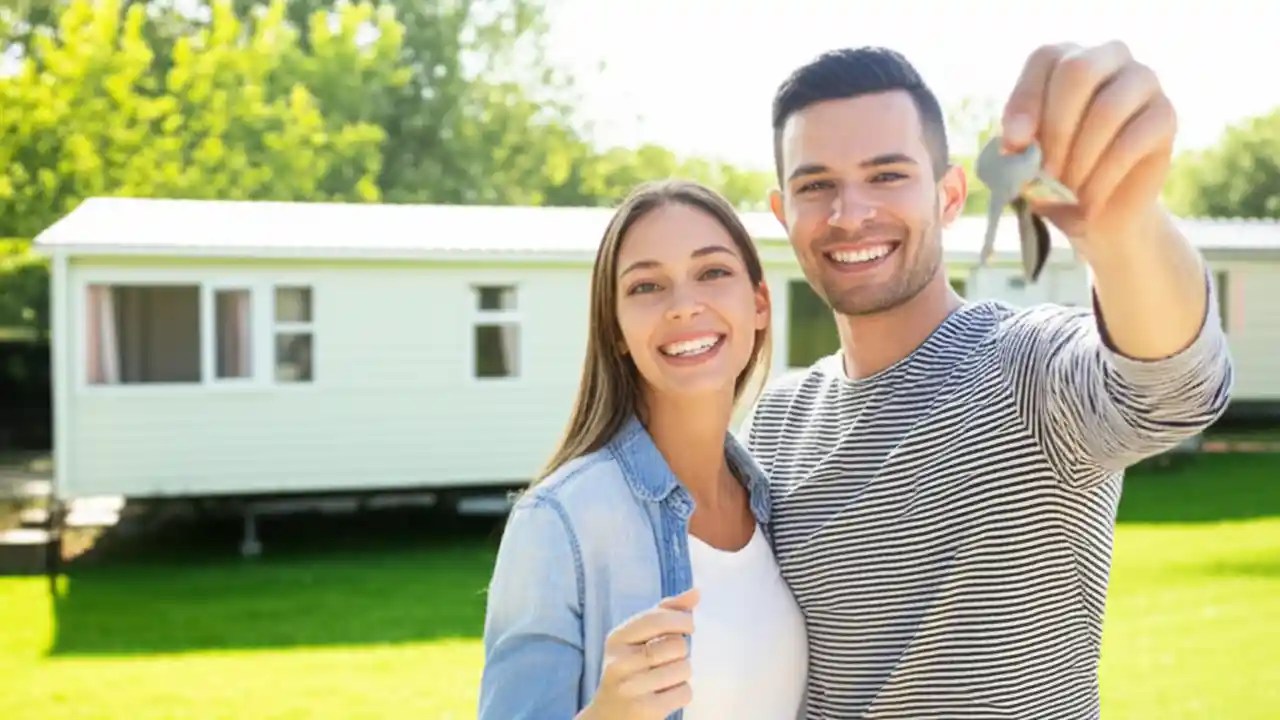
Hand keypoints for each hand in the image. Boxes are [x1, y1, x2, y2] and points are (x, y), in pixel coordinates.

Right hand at [577, 588, 698, 719]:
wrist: (608, 717)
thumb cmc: (629, 670)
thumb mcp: (636, 639)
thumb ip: (664, 613)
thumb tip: (696, 593)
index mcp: (617, 639)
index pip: (657, 619)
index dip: (681, 619)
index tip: (689, 626)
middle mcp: (619, 663)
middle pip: (676, 645)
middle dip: (682, 651)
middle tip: (671, 658)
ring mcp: (631, 689)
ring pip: (684, 669)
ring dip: (683, 673)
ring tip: (667, 677)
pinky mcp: (645, 710)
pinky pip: (684, 692)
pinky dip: (682, 692)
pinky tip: (667, 694)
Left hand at [999, 41, 1175, 254]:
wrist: (1100, 212)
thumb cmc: (1055, 176)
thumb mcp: (1025, 161)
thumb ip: (1020, 145)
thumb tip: (1017, 142)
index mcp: (1066, 59)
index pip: (1045, 59)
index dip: (1026, 100)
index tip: (1014, 144)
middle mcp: (1108, 57)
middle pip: (1079, 71)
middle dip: (1055, 129)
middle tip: (1044, 173)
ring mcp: (1143, 81)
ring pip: (1107, 109)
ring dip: (1079, 158)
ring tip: (1066, 191)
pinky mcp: (1165, 115)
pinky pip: (1132, 140)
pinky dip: (1103, 177)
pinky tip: (1088, 200)